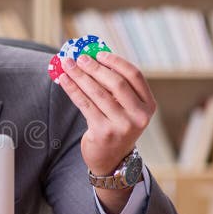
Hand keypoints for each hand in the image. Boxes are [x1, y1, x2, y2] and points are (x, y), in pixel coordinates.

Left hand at [59, 51, 155, 178]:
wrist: (111, 159)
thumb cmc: (115, 125)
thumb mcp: (124, 108)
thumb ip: (114, 87)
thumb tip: (90, 58)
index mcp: (148, 105)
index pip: (135, 76)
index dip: (116, 62)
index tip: (99, 54)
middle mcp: (139, 116)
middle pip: (116, 83)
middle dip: (95, 67)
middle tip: (79, 58)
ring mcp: (122, 126)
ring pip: (97, 93)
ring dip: (80, 76)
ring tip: (67, 65)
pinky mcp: (103, 132)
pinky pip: (85, 104)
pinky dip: (73, 89)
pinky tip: (64, 80)